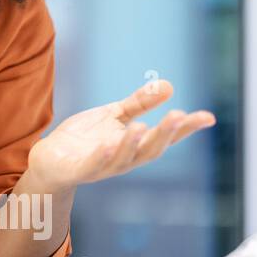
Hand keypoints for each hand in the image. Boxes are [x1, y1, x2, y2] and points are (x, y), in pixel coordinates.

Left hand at [27, 79, 215, 191]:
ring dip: (132, 144)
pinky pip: (92, 165)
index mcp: (135, 145)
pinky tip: (108, 144)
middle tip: (179, 116)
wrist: (49, 159)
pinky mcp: (78, 170)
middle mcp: (124, 159)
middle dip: (165, 134)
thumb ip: (139, 103)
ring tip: (141, 126)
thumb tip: (168, 86)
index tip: (207, 117)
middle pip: (150, 150)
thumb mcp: (113, 115)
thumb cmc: (85, 138)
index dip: (186, 128)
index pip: (165, 137)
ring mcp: (102, 167)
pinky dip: (102, 156)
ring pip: (123, 159)